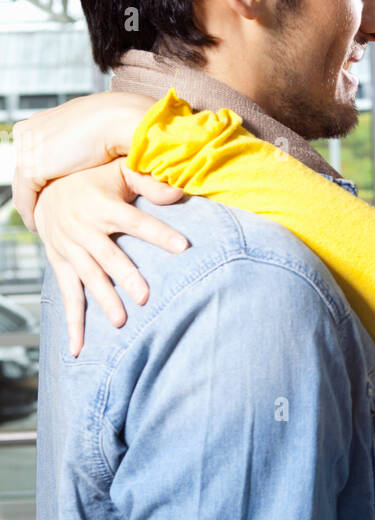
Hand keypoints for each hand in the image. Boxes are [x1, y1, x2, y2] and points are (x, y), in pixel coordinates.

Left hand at [12, 90, 153, 230]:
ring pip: (22, 184)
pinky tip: (36, 225)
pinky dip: (30, 213)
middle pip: (26, 167)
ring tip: (38, 222)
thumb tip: (94, 153)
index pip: (35, 151)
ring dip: (30, 204)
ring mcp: (27, 149)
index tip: (47, 189)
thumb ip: (86, 139)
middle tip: (40, 209)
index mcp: (43, 119)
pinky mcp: (31, 169)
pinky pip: (25, 197)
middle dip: (32, 189)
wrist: (118, 119)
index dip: (42, 172)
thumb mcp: (97, 128)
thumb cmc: (117, 121)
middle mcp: (30, 131)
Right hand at [34, 158, 188, 356]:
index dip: (158, 233)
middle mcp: (84, 228)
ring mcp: (70, 249)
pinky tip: (79, 348)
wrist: (45, 188)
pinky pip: (67, 296)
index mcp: (104, 206)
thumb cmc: (94, 180)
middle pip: (108, 256)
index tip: (183, 246)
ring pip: (88, 277)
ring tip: (121, 321)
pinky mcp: (60, 265)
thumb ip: (148, 181)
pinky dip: (73, 324)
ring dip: (104, 300)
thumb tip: (179, 191)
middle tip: (146, 297)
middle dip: (126, 277)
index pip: (136, 221)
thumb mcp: (119, 170)